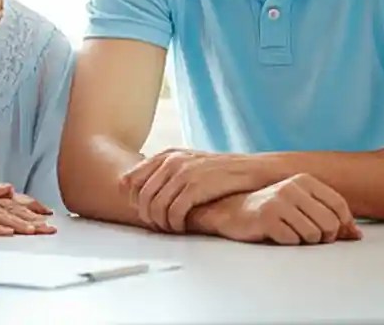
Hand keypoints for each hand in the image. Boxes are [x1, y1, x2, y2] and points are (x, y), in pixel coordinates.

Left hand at [122, 149, 275, 232]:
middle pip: (140, 197)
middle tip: (159, 227)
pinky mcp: (196, 186)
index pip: (129, 180)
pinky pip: (173, 212)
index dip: (131, 201)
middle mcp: (171, 161)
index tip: (143, 213)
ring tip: (171, 229)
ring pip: (155, 207)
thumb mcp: (190, 165)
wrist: (253, 170)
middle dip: (147, 217)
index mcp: (166, 155)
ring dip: (161, 224)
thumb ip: (166, 174)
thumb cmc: (221, 173)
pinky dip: (174, 225)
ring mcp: (183, 172)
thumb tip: (138, 193)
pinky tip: (182, 228)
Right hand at [197, 174, 361, 244]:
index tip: (337, 235)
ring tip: (292, 234)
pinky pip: (292, 241)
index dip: (343, 224)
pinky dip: (288, 243)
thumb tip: (357, 235)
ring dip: (305, 242)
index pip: (339, 205)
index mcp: (305, 180)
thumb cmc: (273, 212)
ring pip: (313, 234)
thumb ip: (329, 218)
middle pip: (329, 223)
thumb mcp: (302, 208)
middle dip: (325, 237)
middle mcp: (293, 187)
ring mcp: (279, 201)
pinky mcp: (266, 217)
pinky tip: (277, 235)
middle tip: (311, 238)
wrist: (232, 211)